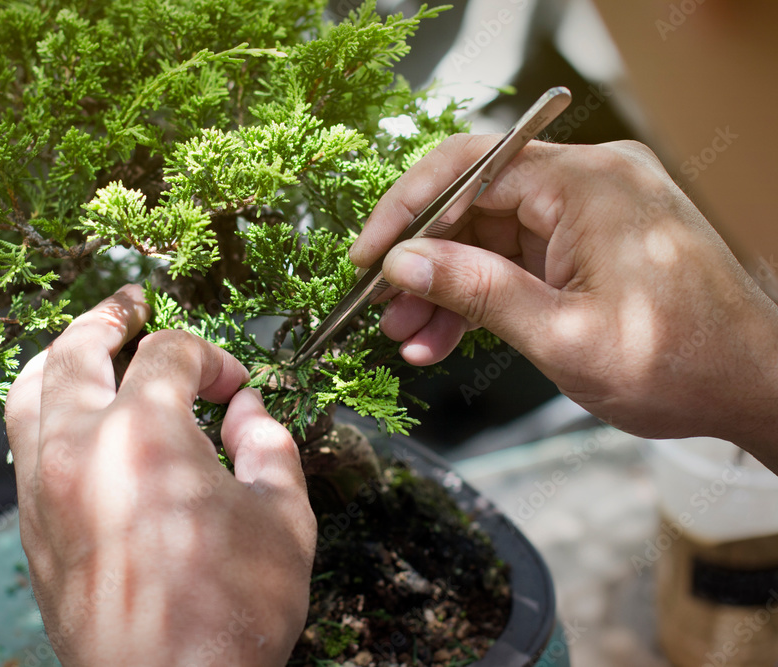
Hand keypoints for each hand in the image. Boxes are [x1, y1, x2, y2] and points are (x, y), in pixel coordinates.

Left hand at [5, 285, 315, 666]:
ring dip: (60, 357)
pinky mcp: (30, 529)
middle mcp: (78, 449)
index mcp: (144, 435)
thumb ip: (269, 445)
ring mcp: (42, 489)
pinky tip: (78, 420)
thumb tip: (248, 410)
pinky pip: (24, 444)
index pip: (170, 354)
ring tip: (88, 345)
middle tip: (131, 302)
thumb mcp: (283, 518)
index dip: (211, 357)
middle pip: (75, 349)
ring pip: (29, 392)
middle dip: (109, 316)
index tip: (237, 386)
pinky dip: (47, 410)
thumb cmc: (233, 613)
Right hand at [353, 135, 777, 464]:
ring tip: (408, 338)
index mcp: (588, 184)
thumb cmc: (678, 363)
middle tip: (381, 309)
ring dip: (447, 287)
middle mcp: (590, 181)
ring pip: (491, 235)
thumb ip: (477, 290)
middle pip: (475, 202)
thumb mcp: (561, 334)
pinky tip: (445, 339)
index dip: (407, 212)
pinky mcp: (591, 242)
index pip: (470, 168)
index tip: (367, 258)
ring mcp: (592, 211)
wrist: (754, 388)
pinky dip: (483, 294)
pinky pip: (519, 256)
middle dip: (423, 261)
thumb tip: (403, 263)